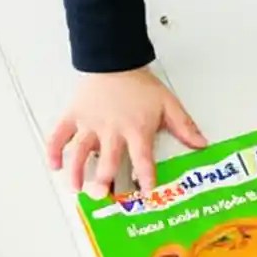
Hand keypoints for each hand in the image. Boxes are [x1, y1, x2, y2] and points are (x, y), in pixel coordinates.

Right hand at [47, 68, 207, 196]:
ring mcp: (91, 123)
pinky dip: (55, 149)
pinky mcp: (75, 115)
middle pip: (107, 159)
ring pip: (80, 151)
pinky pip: (61, 134)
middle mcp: (112, 129)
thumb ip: (184, 126)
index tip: (146, 194)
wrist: (115, 61)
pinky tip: (55, 165)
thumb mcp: (168, 104)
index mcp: (136, 129)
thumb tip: (201, 144)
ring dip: (77, 171)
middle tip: (103, 195)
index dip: (146, 178)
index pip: (143, 159)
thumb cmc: (140, 84)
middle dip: (104, 179)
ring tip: (76, 188)